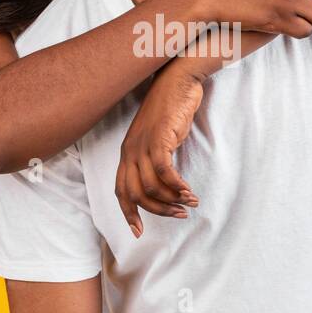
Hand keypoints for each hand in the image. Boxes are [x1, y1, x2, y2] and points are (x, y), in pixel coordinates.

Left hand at [116, 67, 204, 237]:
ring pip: (151, 186)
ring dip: (172, 199)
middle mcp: (130, 151)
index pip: (121, 191)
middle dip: (158, 211)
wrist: (177, 81)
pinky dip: (177, 185)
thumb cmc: (171, 110)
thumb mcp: (158, 139)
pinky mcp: (158, 139)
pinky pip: (164, 172)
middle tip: (179, 214)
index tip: (139, 232)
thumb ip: (155, 160)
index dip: (128, 213)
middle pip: (135, 194)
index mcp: (127, 153)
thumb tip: (165, 186)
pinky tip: (189, 190)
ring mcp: (142, 145)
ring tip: (190, 202)